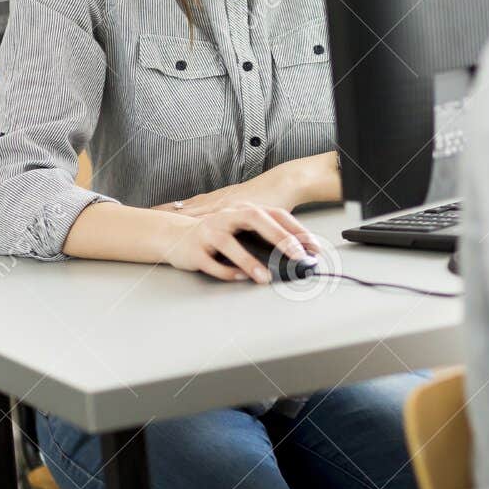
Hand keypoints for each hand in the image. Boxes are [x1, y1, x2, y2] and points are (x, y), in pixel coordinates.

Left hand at [153, 153, 339, 216]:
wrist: (285, 183)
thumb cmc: (271, 195)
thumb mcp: (250, 208)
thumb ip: (237, 217)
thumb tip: (228, 229)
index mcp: (221, 201)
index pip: (191, 205)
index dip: (172, 208)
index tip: (153, 211)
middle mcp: (219, 200)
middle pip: (186, 206)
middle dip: (166, 211)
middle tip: (144, 214)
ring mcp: (225, 203)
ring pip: (194, 209)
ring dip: (175, 213)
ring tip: (155, 217)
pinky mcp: (233, 207)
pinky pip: (211, 214)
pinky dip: (197, 217)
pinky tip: (183, 221)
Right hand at [158, 203, 318, 283]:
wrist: (175, 235)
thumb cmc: (218, 234)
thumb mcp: (243, 230)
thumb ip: (265, 238)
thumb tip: (297, 255)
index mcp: (244, 210)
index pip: (275, 214)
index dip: (296, 229)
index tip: (313, 247)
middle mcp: (227, 217)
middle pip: (256, 219)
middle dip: (278, 237)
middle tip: (296, 255)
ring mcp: (209, 231)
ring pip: (229, 243)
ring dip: (249, 261)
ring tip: (265, 277)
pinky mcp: (195, 250)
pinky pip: (211, 262)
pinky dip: (227, 271)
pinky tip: (240, 278)